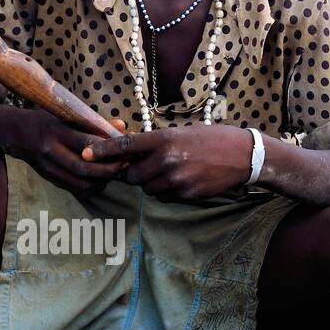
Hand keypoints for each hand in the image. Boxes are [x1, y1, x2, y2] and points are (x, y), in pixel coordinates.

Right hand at [7, 108, 130, 193]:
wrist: (16, 134)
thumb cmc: (46, 121)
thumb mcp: (66, 115)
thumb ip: (94, 122)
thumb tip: (121, 126)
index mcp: (56, 131)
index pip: (86, 143)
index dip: (107, 149)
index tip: (123, 148)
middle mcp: (51, 151)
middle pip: (84, 169)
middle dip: (109, 169)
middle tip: (124, 164)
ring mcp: (49, 168)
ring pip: (82, 183)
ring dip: (103, 180)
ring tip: (114, 171)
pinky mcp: (51, 179)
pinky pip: (76, 190)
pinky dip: (93, 187)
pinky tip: (100, 178)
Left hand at [83, 124, 252, 201]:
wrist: (244, 155)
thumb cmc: (212, 139)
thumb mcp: (181, 133)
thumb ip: (156, 144)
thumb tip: (131, 155)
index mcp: (165, 139)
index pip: (126, 146)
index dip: (103, 151)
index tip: (85, 154)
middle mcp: (167, 160)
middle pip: (132, 176)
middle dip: (132, 174)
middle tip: (142, 168)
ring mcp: (177, 180)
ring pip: (148, 189)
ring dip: (151, 183)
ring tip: (171, 171)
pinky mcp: (186, 195)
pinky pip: (165, 197)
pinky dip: (168, 191)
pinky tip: (184, 180)